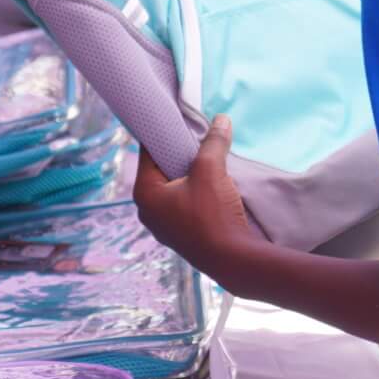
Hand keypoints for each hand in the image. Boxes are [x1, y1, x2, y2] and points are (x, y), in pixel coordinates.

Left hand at [132, 115, 261, 273]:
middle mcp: (148, 211)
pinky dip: (196, 192)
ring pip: (175, 189)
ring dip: (191, 175)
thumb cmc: (212, 214)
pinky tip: (214, 186)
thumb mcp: (211, 171)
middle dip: (180, 155)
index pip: (147, 153)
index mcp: (145, 194)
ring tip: (209, 160)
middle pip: (161, 171)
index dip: (162, 134)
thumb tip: (221, 119)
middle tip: (198, 138)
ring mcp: (165, 227)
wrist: (233, 260)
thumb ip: (213, 143)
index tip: (176, 119)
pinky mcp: (182, 236)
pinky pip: (185, 204)